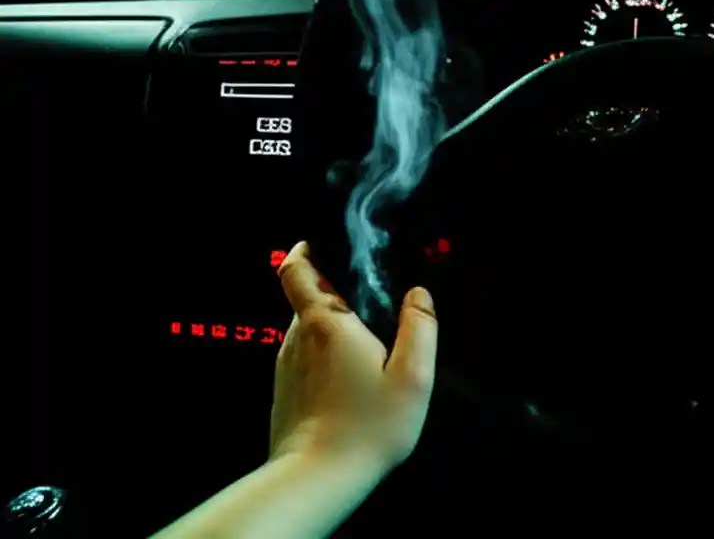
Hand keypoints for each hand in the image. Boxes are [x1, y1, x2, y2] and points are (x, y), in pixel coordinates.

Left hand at [270, 241, 438, 475]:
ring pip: (305, 332)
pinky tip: (349, 382)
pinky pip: (303, 361)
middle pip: (307, 301)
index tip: (315, 246)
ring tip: (364, 348)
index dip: (304, 253)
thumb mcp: (413, 376)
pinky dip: (322, 359)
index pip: (297, 272)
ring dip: (329, 331)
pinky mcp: (284, 393)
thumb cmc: (368, 426)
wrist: (317, 478)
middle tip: (367, 307)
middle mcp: (298, 340)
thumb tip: (419, 296)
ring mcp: (286, 368)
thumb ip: (420, 329)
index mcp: (326, 324)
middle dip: (333, 297)